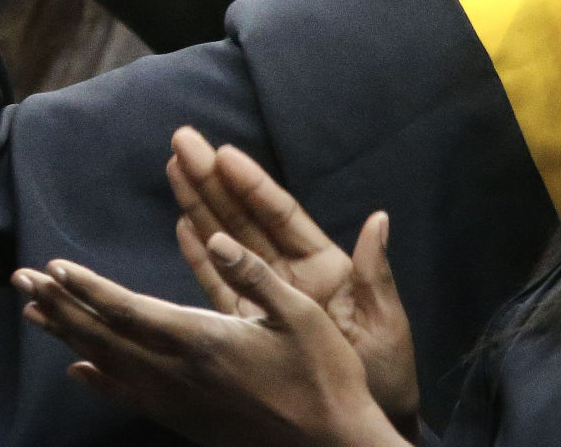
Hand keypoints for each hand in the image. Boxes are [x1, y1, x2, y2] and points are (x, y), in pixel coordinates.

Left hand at [12, 236, 405, 446]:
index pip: (130, 312)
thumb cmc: (325, 377)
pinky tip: (77, 370)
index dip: (89, 290)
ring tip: (34, 314)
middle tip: (22, 280)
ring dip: (69, 336)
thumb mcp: (301, 314)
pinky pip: (130, 397)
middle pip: (105, 338)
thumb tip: (216, 238)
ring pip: (109, 366)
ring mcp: (180, 403)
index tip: (53, 268)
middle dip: (61, 306)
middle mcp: (181, 375)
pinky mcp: (187, 422)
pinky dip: (98, 380)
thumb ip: (254, 274)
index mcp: (205, 342)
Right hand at [168, 129, 417, 427]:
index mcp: (323, 267)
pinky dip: (200, 255)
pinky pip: (219, 285)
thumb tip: (379, 218)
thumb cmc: (386, 378)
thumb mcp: (385, 326)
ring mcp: (266, 297)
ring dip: (200, 204)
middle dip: (213, 180)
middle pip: (244, 218)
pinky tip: (182, 225)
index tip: (224, 153)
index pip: (280, 215)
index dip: (252, 184)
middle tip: (183, 142)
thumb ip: (375, 274)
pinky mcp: (250, 327)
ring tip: (174, 167)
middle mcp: (289, 275)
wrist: (360, 431)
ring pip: (226, 242)